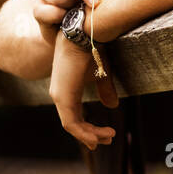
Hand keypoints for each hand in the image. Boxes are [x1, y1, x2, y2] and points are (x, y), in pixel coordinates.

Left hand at [49, 32, 115, 149]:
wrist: (86, 34)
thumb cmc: (94, 49)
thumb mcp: (102, 74)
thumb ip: (105, 90)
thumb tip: (112, 106)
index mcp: (67, 89)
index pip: (74, 115)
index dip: (88, 128)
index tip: (104, 134)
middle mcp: (59, 94)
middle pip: (73, 124)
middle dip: (90, 135)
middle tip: (107, 139)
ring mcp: (59, 96)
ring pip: (72, 126)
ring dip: (90, 135)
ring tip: (108, 137)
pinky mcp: (62, 97)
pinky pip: (71, 123)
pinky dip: (85, 133)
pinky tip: (98, 136)